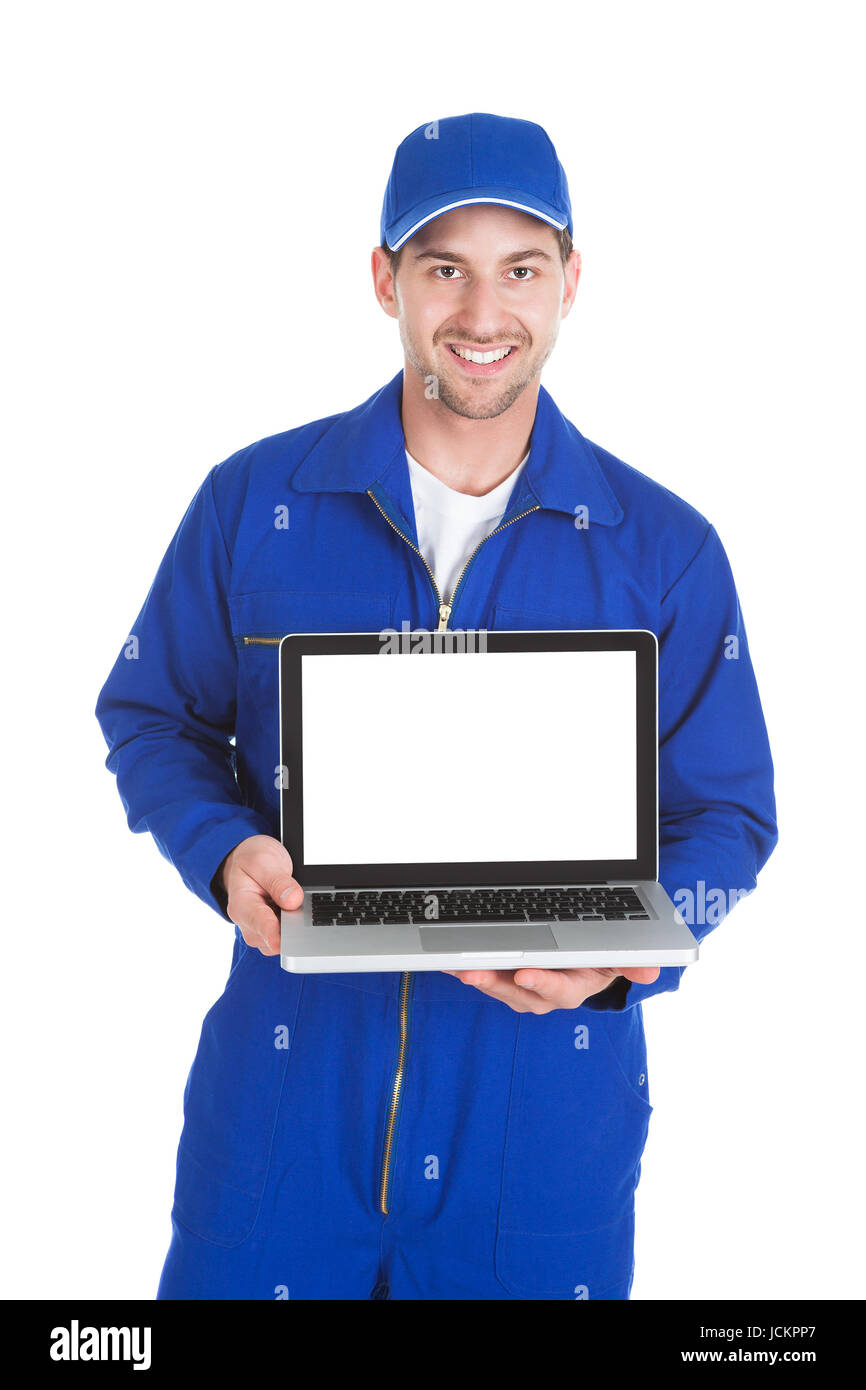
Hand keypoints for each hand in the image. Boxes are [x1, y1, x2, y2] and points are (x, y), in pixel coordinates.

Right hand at [221, 834, 303, 955]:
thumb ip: (278, 881)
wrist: (247, 861)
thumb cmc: (252, 861)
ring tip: (298, 907)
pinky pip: (285, 939)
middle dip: (290, 930)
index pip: (258, 924)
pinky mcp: (270, 933)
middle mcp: (247, 922)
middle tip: (304, 913)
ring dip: (293, 929)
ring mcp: (259, 930)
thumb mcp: (264, 861)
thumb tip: (294, 900)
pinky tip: (297, 914)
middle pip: (271, 939)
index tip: (286, 939)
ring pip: (280, 943)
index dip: (274, 933)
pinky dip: (294, 929)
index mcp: (241, 904)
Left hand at [441, 965, 660, 1013]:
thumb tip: (651, 970)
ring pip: (496, 987)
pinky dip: (461, 968)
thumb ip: (632, 960)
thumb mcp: (620, 955)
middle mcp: (545, 994)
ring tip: (454, 967)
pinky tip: (443, 960)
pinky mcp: (502, 980)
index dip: (542, 983)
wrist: (587, 959)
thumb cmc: (600, 955)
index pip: (559, 990)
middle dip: (495, 984)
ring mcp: (521, 989)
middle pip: (518, 993)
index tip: (524, 974)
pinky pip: (482, 975)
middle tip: (473, 973)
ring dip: (475, 978)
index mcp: (574, 987)